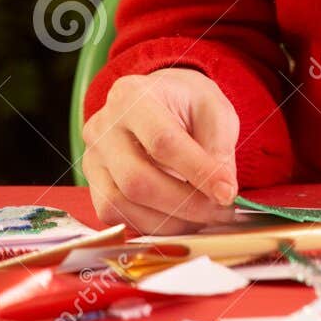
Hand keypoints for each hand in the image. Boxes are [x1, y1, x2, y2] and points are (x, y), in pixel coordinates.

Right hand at [82, 67, 241, 236]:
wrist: (159, 99)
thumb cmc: (187, 103)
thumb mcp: (214, 109)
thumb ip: (219, 147)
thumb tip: (223, 192)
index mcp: (132, 95)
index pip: (163, 141)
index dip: (198, 171)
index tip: (227, 193)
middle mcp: (104, 127)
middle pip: (137, 179)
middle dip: (184, 203)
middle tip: (219, 212)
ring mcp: (92, 158)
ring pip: (123, 204)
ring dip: (169, 220)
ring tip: (204, 217)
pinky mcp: (93, 184)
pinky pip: (114, 215)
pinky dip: (150, 224)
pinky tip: (178, 218)